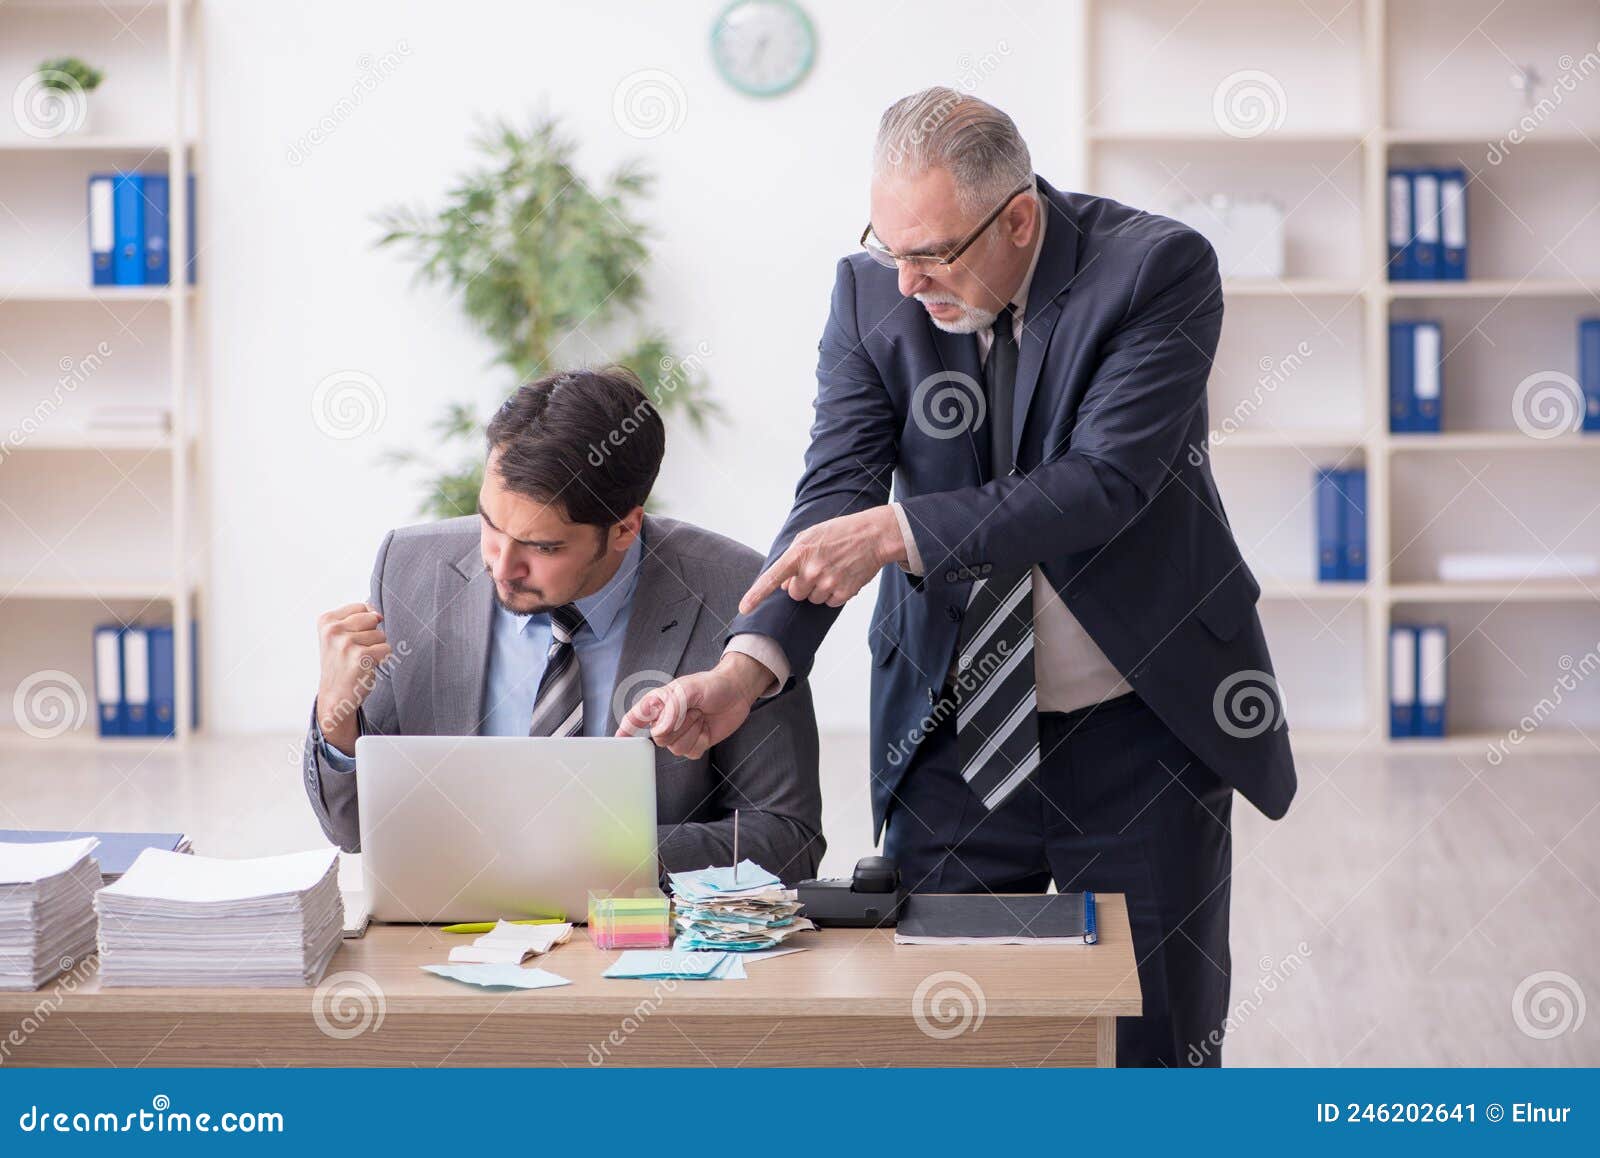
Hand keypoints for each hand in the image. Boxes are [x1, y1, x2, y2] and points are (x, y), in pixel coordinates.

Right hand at [315, 602, 391, 755]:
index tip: (352, 638)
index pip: (362, 606)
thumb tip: (378, 613)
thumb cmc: (340, 664)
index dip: (365, 623)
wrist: (335, 695)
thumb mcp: (338, 635)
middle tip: (356, 651)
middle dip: (371, 635)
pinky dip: (381, 659)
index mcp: (326, 621)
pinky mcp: (360, 657)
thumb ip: (357, 618)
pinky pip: (386, 649)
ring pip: (381, 635)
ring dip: (375, 649)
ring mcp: (346, 643)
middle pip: (373, 619)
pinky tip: (365, 668)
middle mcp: (333, 630)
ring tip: (359, 660)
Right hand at [614, 653, 774, 758]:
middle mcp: (665, 721)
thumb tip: (659, 731)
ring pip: (676, 748)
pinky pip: (691, 754)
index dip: (626, 730)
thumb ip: (672, 708)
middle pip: (659, 739)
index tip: (619, 740)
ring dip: (693, 731)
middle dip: (680, 725)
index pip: (635, 719)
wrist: (736, 691)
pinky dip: (701, 741)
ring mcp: (679, 734)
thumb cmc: (711, 684)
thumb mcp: (689, 689)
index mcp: (658, 704)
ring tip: (700, 715)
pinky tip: (706, 727)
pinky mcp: (694, 744)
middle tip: (692, 709)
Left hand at [739, 505, 905, 612]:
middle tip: (817, 568)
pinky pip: (829, 603)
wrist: (873, 535)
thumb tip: (782, 584)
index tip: (744, 608)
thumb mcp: (810, 536)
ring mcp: (828, 582)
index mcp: (799, 552)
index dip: (756, 595)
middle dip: (801, 585)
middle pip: (794, 593)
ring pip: (812, 599)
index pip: (772, 578)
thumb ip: (792, 557)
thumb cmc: (839, 533)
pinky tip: (842, 576)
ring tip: (833, 569)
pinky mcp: (844, 592)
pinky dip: (834, 594)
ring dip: (818, 589)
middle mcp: (811, 570)